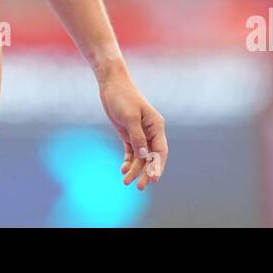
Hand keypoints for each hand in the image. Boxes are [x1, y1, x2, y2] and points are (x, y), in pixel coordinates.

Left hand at [98, 66, 167, 189]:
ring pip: (140, 157)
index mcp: (156, 126)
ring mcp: (140, 133)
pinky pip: (131, 152)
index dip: (158, 166)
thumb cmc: (123, 97)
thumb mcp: (130, 117)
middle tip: (140, 187)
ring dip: (134, 169)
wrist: (111, 85)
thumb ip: (137, 137)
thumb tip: (144, 155)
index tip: (153, 179)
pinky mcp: (129, 134)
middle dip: (146, 172)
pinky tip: (123, 170)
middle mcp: (151, 131)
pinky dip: (128, 161)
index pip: (161, 151)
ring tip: (125, 182)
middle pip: (151, 157)